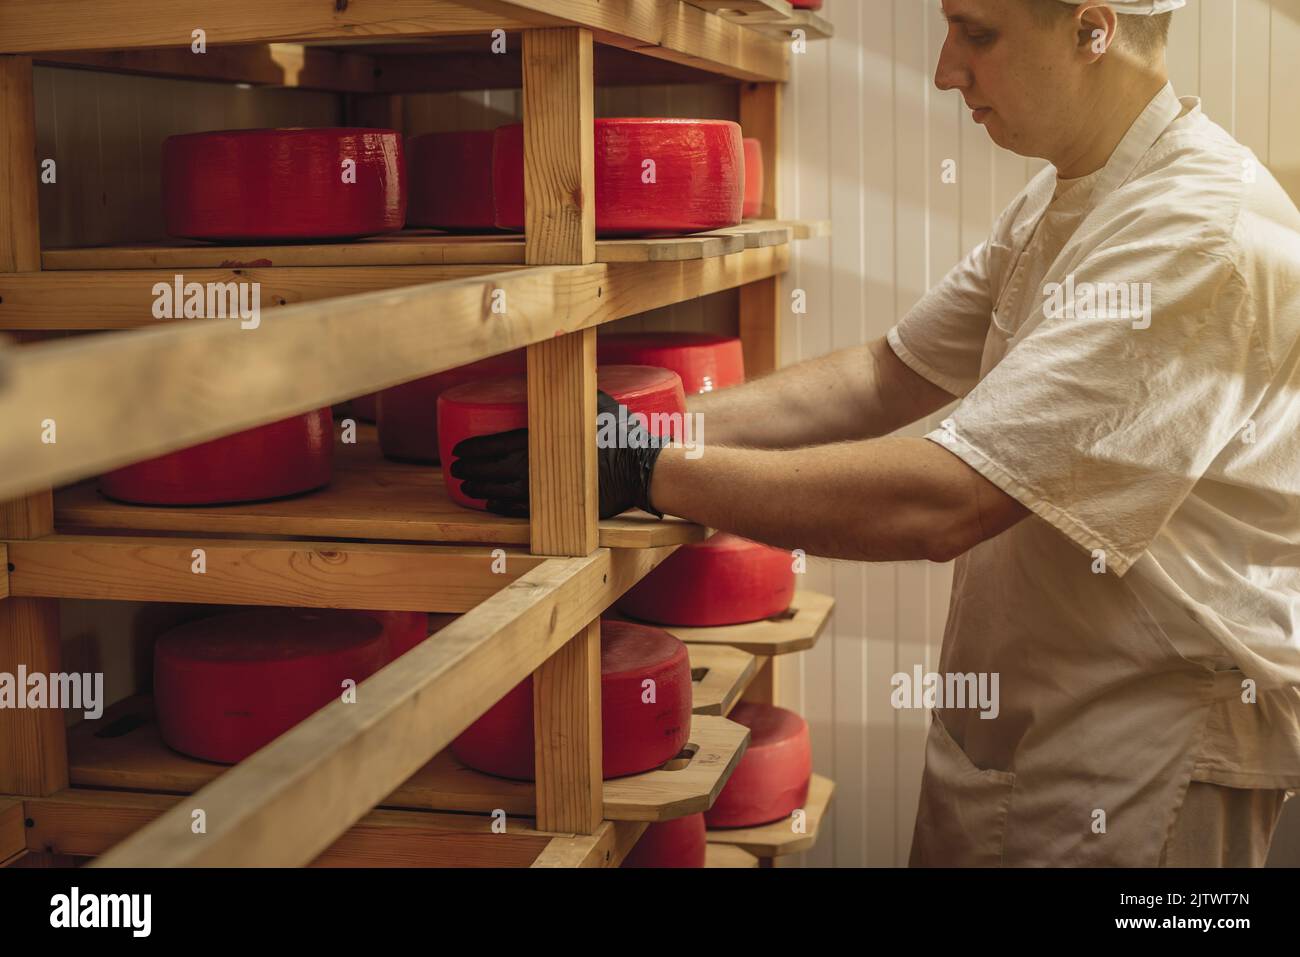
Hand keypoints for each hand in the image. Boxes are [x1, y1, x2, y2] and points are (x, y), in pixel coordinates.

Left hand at [450, 390, 668, 519]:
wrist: (642, 470)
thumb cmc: (621, 434)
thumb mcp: (596, 401)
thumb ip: (575, 389)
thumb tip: (565, 367)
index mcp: (543, 439)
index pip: (497, 443)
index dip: (474, 448)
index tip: (458, 450)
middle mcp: (538, 466)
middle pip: (492, 469)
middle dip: (470, 469)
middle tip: (454, 469)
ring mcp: (547, 490)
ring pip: (502, 491)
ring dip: (480, 489)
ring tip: (466, 487)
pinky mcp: (559, 507)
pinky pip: (522, 510)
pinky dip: (503, 507)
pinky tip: (492, 504)